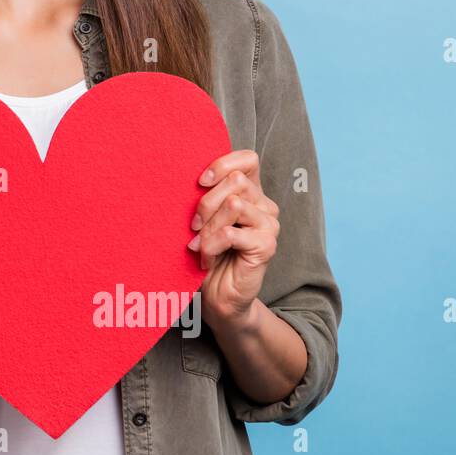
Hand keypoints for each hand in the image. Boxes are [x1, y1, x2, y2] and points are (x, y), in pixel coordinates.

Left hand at [187, 149, 280, 328]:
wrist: (217, 294)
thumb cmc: (206, 252)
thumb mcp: (202, 218)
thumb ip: (205, 194)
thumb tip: (187, 173)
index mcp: (251, 192)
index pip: (248, 159)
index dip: (222, 165)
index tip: (200, 182)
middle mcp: (265, 205)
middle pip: (236, 181)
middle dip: (206, 203)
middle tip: (194, 227)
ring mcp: (269, 225)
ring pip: (234, 204)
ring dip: (208, 227)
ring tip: (200, 244)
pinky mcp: (266, 245)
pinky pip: (231, 232)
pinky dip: (211, 245)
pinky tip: (207, 257)